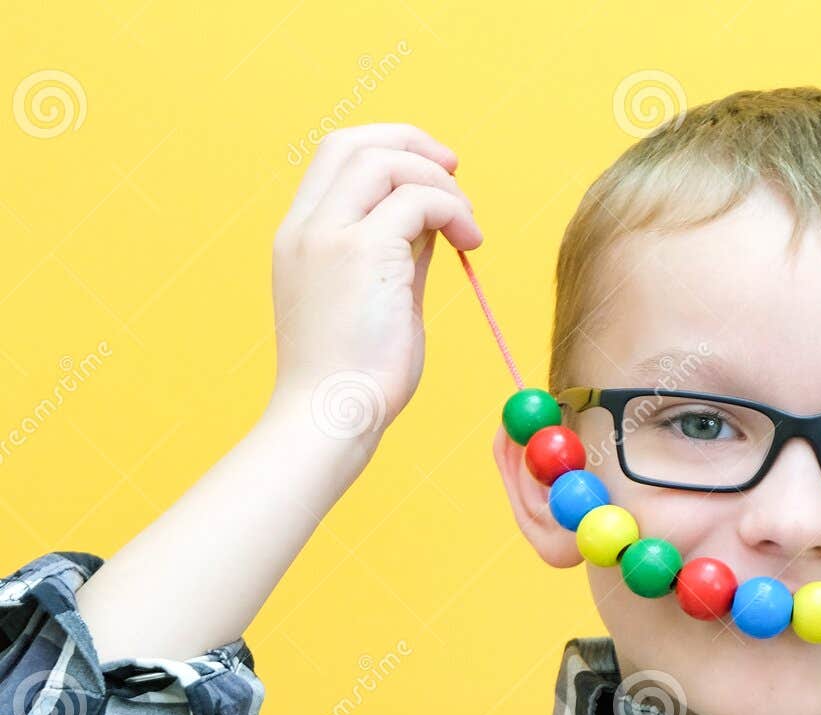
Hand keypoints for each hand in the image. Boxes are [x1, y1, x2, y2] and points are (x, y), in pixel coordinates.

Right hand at [268, 123, 481, 443]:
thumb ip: (400, 253)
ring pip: (385, 161)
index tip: (432, 171)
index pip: (336, 157)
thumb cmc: (355, 376)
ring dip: (439, 182)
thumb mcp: (380, 298)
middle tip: (456, 172)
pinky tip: (470, 243)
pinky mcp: (362, 253)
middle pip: (355, 143)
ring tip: (468, 226)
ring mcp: (328, 236)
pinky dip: (452, 211)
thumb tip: (433, 219)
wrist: (331, 417)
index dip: (389, 148)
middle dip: (413, 143)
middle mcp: (306, 228)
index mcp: (300, 236)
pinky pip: (417, 201)